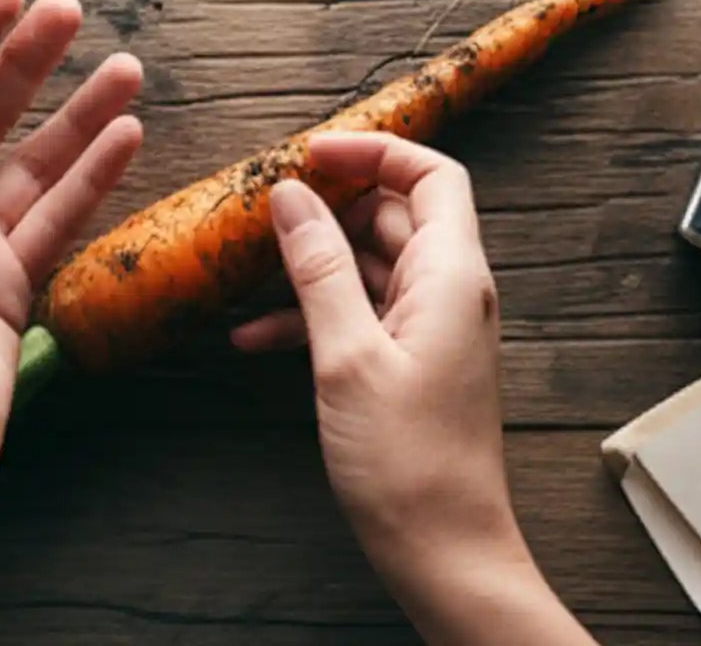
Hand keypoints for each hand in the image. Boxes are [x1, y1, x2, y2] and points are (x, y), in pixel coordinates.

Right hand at [234, 132, 508, 542]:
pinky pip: (360, 313)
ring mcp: (430, 326)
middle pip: (393, 214)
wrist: (442, 548)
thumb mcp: (348, 355)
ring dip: (310, 266)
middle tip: (265, 213)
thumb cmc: (406, 461)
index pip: (430, 175)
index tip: (311, 155)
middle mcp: (450, 291)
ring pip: (369, 264)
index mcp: (452, 276)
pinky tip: (253, 337)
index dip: (374, 151)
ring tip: (247, 271)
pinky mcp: (408, 360)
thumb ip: (319, 269)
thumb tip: (292, 197)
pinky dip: (313, 315)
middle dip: (328, 208)